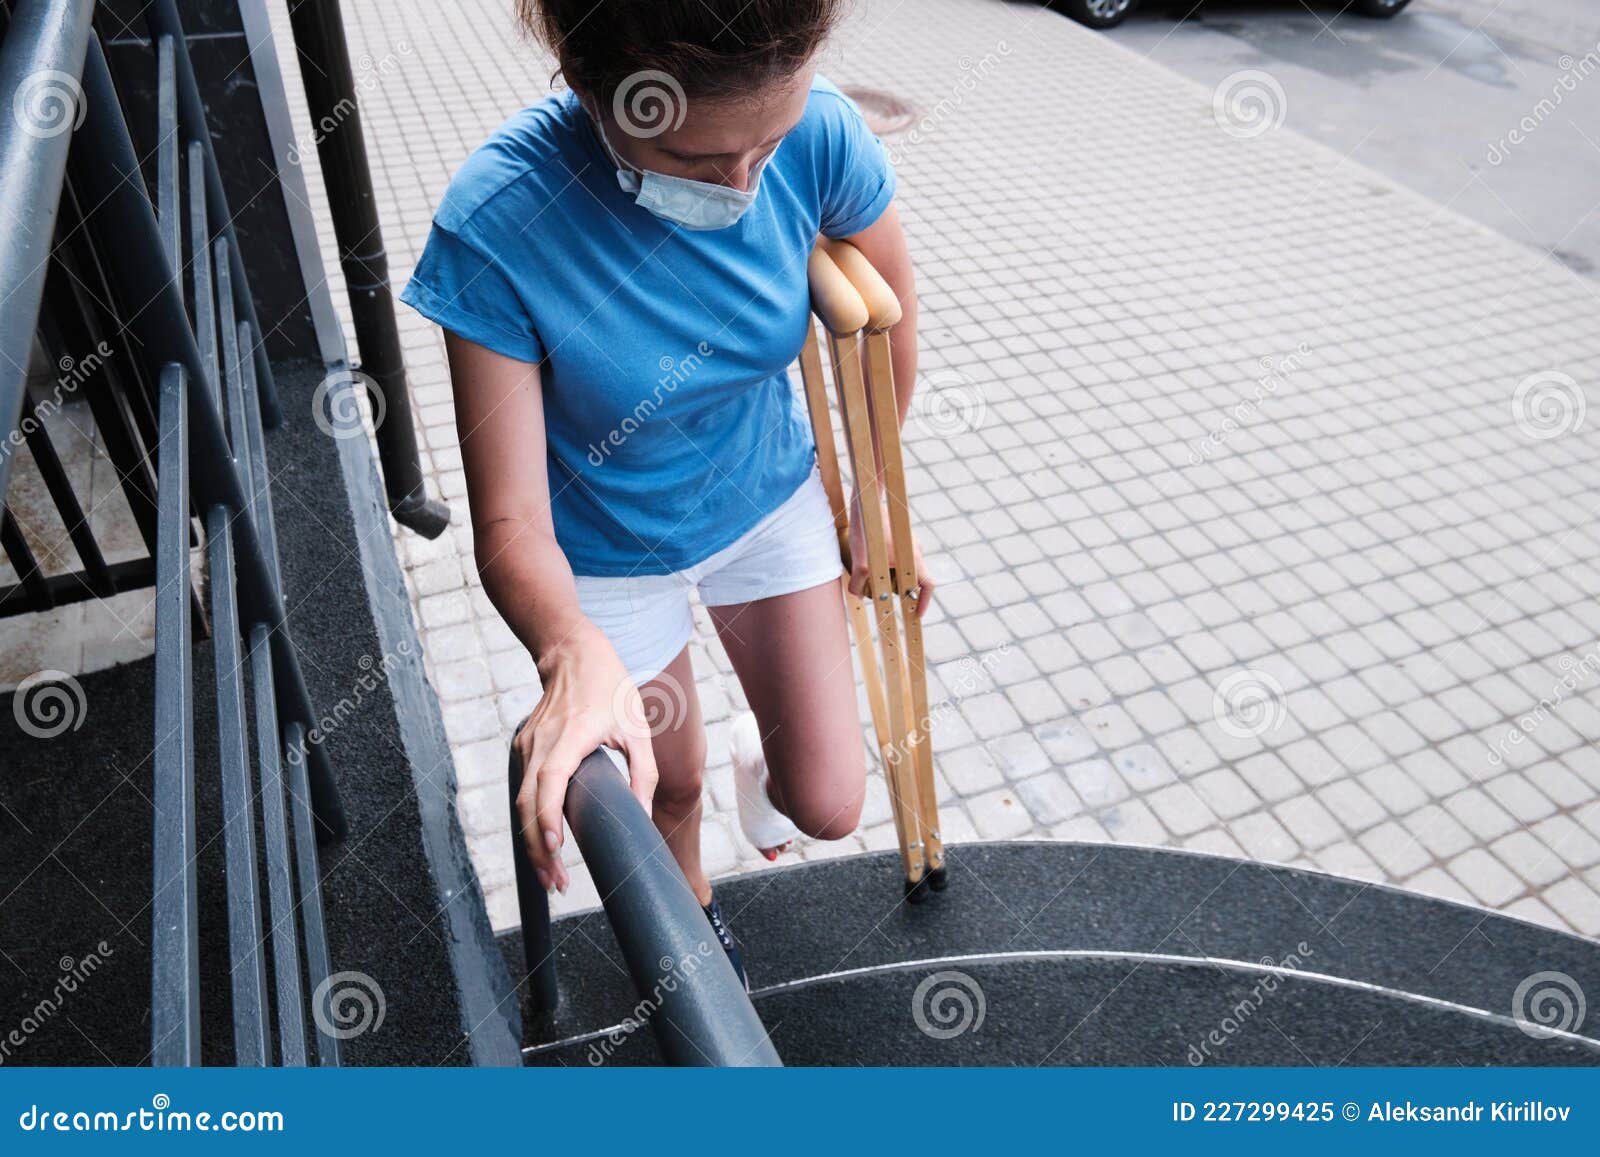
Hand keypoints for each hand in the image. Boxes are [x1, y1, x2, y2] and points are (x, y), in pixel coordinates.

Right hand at [512, 620, 658, 892]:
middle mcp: (541, 743)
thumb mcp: (638, 729)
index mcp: (569, 737)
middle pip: (528, 805)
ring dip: (533, 840)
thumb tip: (641, 817)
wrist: (573, 653)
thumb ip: (643, 774)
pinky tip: (546, 843)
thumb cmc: (611, 689)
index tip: (555, 849)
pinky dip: (531, 820)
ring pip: (522, 802)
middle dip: (538, 849)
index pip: (550, 783)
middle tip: (557, 884)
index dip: (548, 818)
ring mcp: (528, 746)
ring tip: (552, 874)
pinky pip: (523, 790)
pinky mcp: (524, 748)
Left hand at [846, 496, 935, 617]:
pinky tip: (869, 558)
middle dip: (897, 589)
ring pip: (903, 567)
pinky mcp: (901, 536)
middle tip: (878, 592)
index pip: (928, 585)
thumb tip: (858, 595)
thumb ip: (859, 583)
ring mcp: (910, 542)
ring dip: (889, 575)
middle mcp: (915, 551)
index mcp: (913, 559)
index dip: (924, 602)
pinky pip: (897, 556)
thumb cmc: (866, 531)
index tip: (916, 614)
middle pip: (912, 579)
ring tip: (869, 572)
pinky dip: (886, 564)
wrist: (866, 502)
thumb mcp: (860, 562)